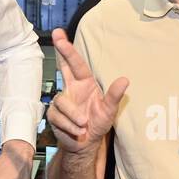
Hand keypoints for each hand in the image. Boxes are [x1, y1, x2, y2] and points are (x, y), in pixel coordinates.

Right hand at [47, 28, 127, 154]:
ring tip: (84, 125)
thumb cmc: (97, 124)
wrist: (84, 144)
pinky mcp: (54, 114)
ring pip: (62, 102)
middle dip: (60, 51)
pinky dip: (70, 126)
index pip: (77, 64)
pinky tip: (77, 131)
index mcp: (85, 83)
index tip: (60, 35)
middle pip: (63, 67)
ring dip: (74, 116)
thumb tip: (125, 80)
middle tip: (55, 34)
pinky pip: (59, 117)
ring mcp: (61, 101)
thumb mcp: (109, 111)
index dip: (69, 50)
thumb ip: (114, 96)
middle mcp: (72, 88)